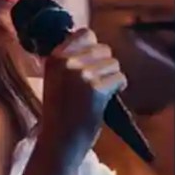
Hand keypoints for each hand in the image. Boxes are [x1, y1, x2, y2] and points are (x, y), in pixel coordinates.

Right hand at [39, 29, 126, 159]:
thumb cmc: (59, 112)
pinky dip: (118, 88)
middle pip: (103, 48)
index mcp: (55, 57)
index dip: (93, 47)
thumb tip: (92, 44)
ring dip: (111, 77)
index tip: (91, 63)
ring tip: (99, 92)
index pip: (85, 33)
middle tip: (95, 82)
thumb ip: (69, 60)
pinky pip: (119, 78)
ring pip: (113, 63)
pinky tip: (107, 98)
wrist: (59, 141)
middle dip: (104, 64)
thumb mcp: (55, 78)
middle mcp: (67, 61)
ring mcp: (82, 74)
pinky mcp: (96, 89)